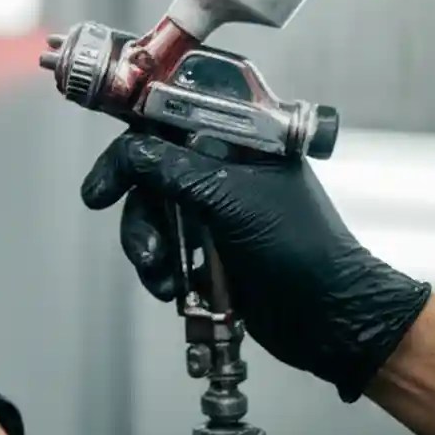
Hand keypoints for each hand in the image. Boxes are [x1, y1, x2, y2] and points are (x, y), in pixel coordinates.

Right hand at [81, 131, 431, 400]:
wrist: (329, 319)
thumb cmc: (298, 248)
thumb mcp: (230, 199)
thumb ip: (172, 169)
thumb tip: (127, 153)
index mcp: (242, 136)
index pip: (173, 114)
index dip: (133, 136)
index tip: (105, 177)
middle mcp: (224, 165)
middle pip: (150, 168)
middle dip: (137, 206)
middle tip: (116, 220)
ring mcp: (215, 206)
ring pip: (151, 211)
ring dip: (147, 244)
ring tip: (162, 274)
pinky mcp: (207, 245)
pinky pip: (162, 245)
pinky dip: (160, 267)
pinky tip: (174, 288)